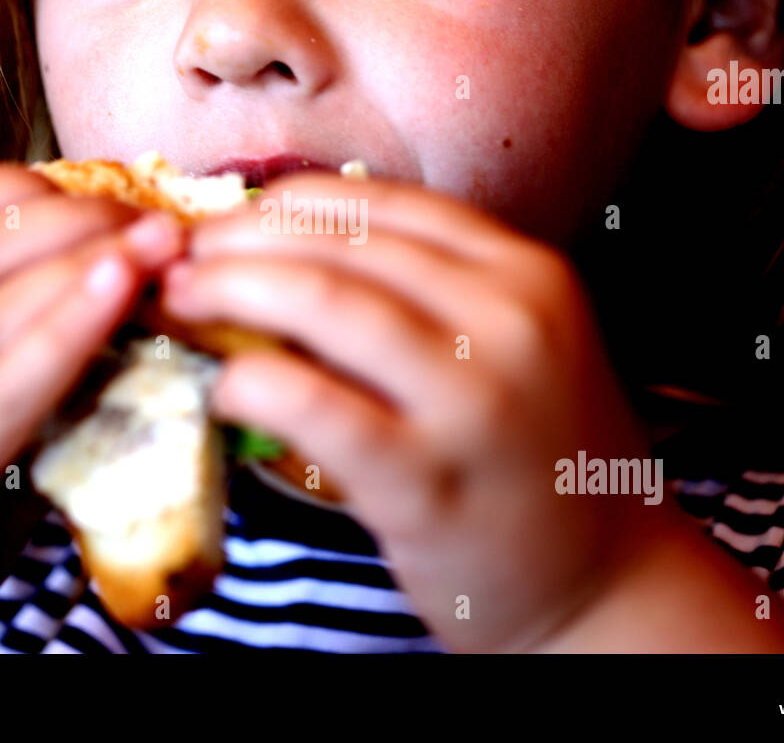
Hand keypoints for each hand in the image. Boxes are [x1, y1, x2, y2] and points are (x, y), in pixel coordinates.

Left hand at [162, 172, 659, 652]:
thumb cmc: (531, 455)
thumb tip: (279, 253)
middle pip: (342, 242)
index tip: (222, 221)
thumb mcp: (508, 346)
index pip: (379, 201)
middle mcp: (510, 321)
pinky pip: (316, 406)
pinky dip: (251, 382)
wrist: (604, 581)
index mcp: (525, 273)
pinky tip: (224, 386)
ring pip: (326, 304)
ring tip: (180, 304)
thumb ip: (420, 295)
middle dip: (239, 241)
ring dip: (230, 292)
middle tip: (179, 261)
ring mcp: (475, 401)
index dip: (281, 202)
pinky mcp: (430, 482)